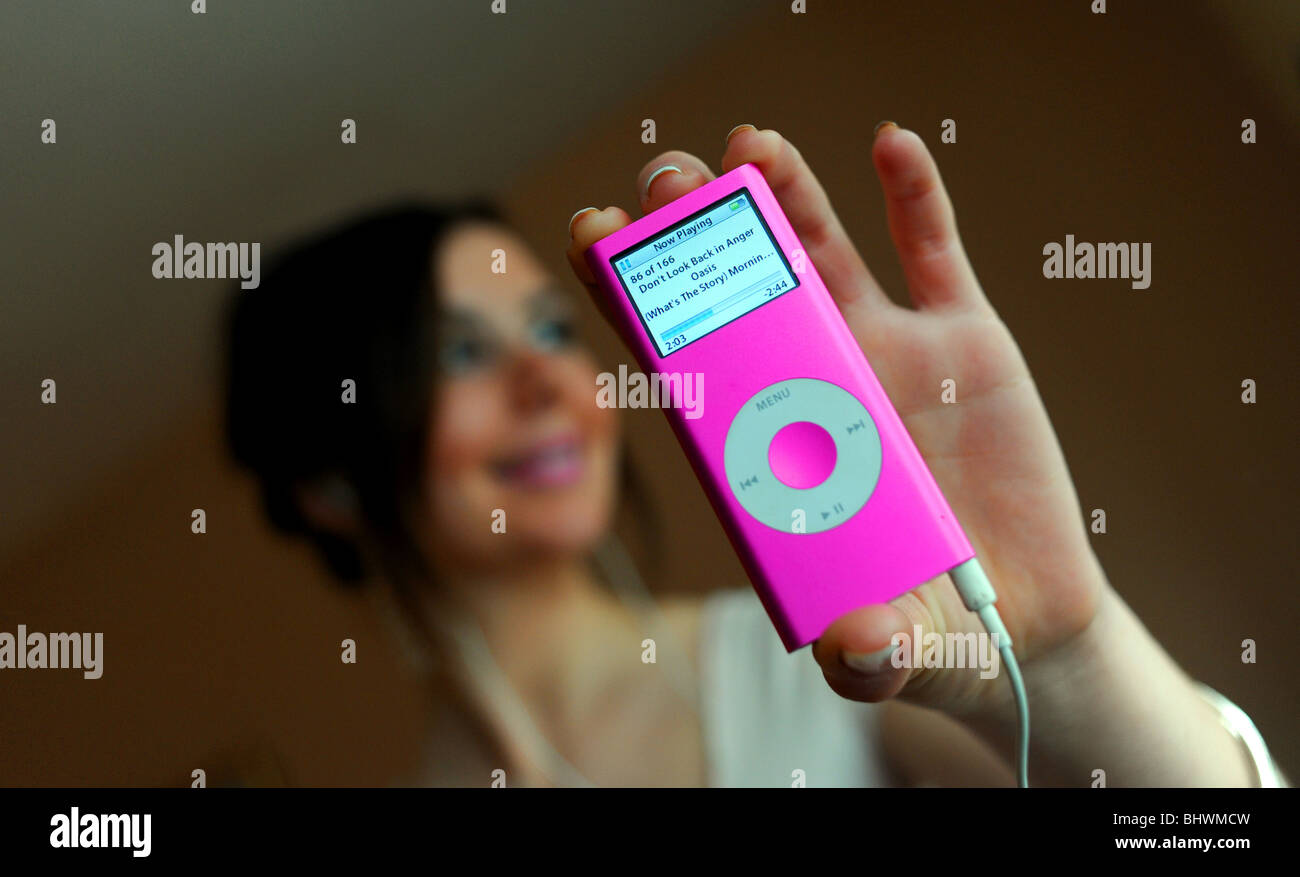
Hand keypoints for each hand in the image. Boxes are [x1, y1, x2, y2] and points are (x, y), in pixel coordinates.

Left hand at [565, 123, 1108, 718]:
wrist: (1024, 614)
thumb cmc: (931, 631)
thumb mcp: (902, 652)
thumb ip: (873, 657)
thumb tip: (853, 649)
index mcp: (771, 447)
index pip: (685, 359)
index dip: (635, 298)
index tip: (593, 236)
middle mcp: (814, 384)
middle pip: (741, 288)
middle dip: (699, 228)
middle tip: (667, 176)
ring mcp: (887, 353)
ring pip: (823, 254)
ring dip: (785, 194)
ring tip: (751, 144)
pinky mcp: (964, 342)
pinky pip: (932, 254)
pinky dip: (914, 196)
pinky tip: (889, 144)